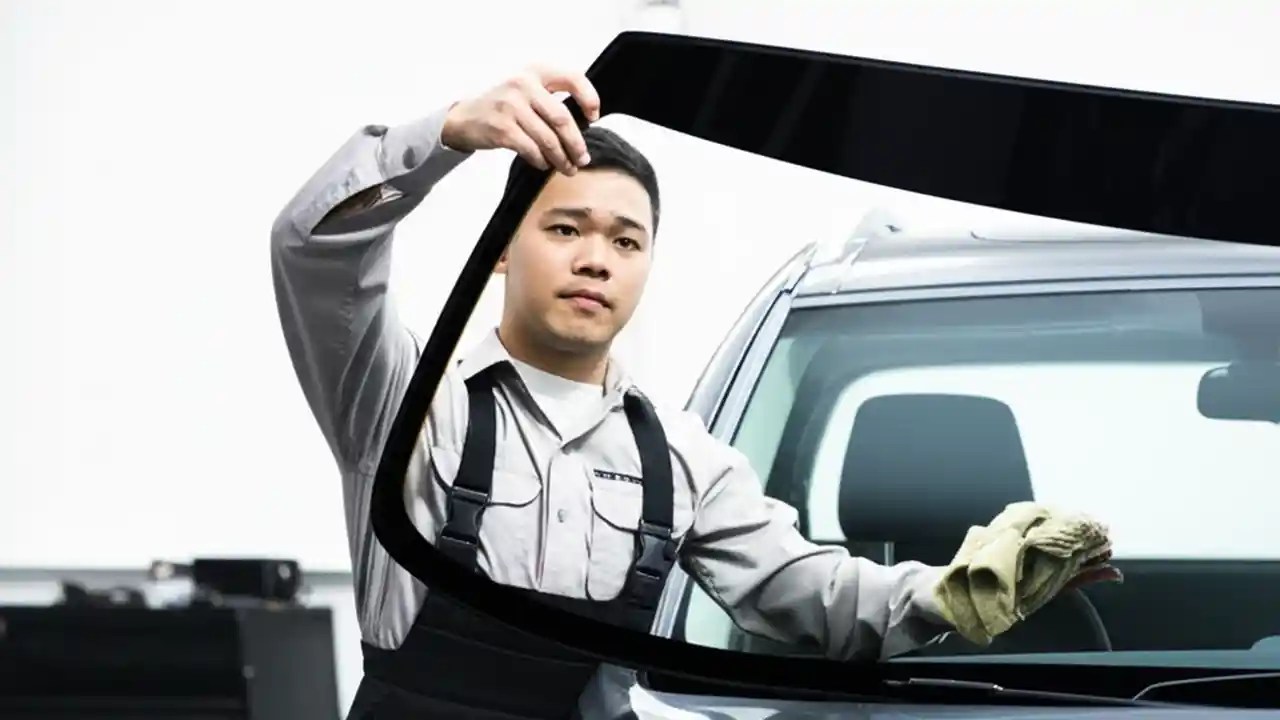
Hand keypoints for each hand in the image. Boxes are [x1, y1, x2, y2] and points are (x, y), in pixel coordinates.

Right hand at [441, 65, 601, 174]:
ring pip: (548, 139)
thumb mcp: (526, 90)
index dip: (589, 98)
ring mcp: (511, 106)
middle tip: (583, 159)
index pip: (573, 78)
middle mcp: (523, 84)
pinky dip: (542, 160)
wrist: (464, 118)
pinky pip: (531, 149)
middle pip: (562, 118)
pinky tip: (545, 164)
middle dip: (576, 144)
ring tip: (568, 168)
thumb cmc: (503, 107)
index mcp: (535, 71)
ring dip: (562, 158)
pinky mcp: (502, 128)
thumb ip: (551, 99)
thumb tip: (584, 125)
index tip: (593, 118)